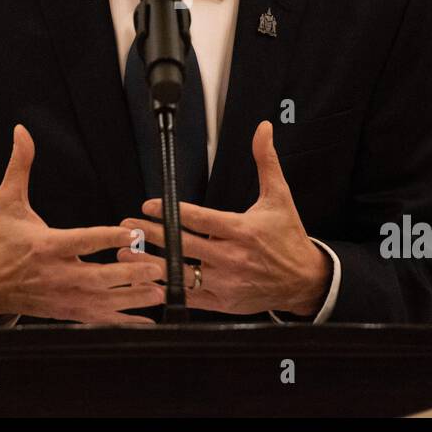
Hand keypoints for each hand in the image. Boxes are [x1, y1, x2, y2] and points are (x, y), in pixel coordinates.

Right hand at [0, 124, 166, 323]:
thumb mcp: (7, 201)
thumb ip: (20, 166)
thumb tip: (21, 132)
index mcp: (46, 246)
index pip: (82, 241)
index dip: (107, 238)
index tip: (131, 233)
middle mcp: (57, 275)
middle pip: (98, 277)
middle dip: (129, 273)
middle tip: (157, 267)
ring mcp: (63, 297)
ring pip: (103, 301)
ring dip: (132, 297)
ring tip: (159, 291)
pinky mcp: (66, 312)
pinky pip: (98, 320)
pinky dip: (123, 321)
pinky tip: (146, 320)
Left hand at [118, 120, 330, 315]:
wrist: (305, 281)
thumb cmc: (288, 236)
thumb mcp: (279, 196)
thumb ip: (266, 161)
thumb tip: (263, 128)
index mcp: (243, 230)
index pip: (200, 219)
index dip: (172, 212)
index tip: (148, 204)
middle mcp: (233, 258)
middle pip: (184, 245)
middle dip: (152, 234)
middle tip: (128, 224)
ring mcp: (228, 283)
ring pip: (182, 273)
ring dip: (151, 263)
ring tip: (126, 252)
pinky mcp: (224, 302)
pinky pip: (190, 298)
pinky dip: (167, 290)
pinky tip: (146, 281)